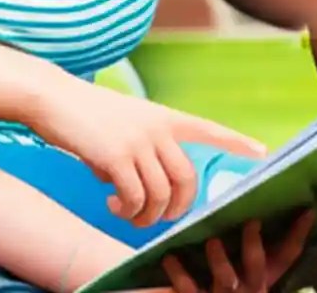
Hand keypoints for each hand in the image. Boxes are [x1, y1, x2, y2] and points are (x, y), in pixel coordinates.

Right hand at [31, 79, 267, 227]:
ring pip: (161, 195)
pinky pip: (134, 198)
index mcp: (164, 117)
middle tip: (156, 218)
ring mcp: (138, 141)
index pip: (208, 129)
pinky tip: (110, 204)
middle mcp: (158, 128)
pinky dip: (125, 210)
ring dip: (145, 215)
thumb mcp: (125, 125)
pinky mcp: (116, 156)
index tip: (262, 153)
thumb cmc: (87, 116)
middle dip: (176, 209)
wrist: (54, 98)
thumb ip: (142, 150)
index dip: (236, 143)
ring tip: (126, 213)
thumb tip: (138, 190)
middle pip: (187, 180)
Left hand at [161, 210, 316, 291]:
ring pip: (225, 278)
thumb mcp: (251, 276)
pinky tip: (171, 257)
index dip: (298, 233)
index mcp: (264, 279)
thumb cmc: (233, 290)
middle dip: (253, 244)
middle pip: (256, 265)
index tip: (307, 210)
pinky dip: (178, 273)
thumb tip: (262, 209)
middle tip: (251, 223)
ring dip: (220, 260)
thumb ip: (256, 252)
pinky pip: (188, 288)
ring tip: (213, 242)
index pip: (288, 255)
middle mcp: (249, 288)